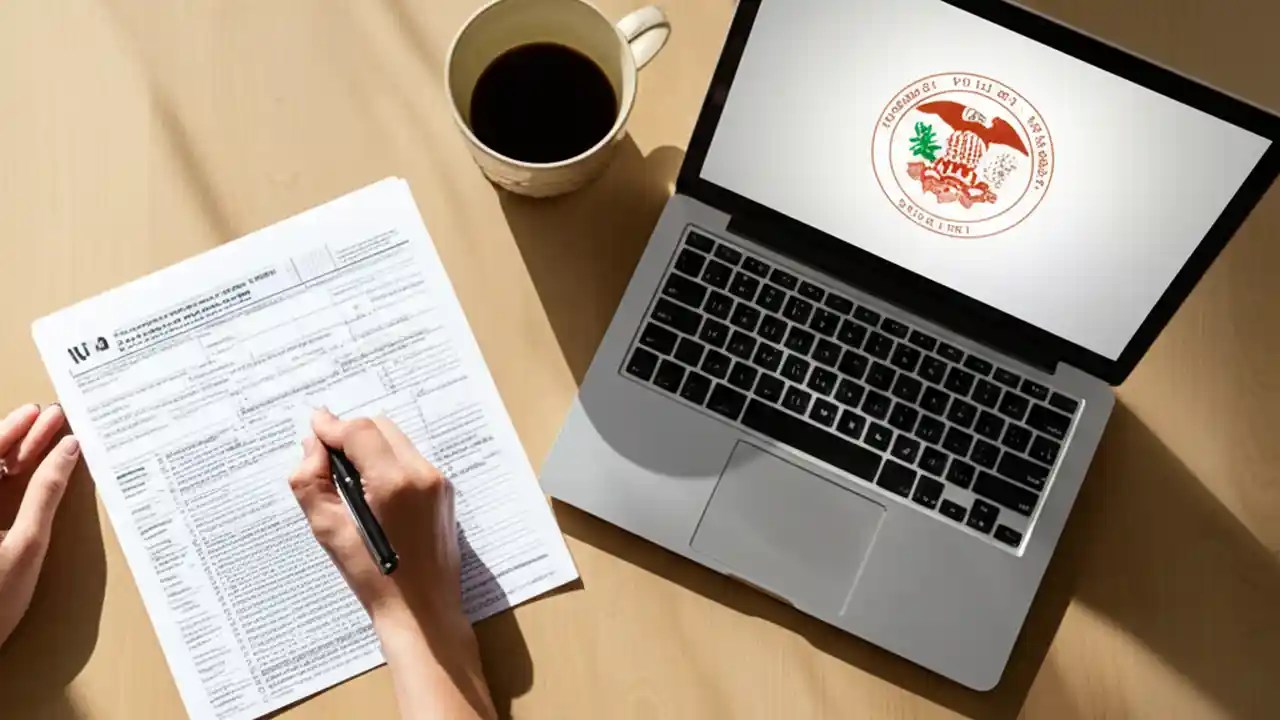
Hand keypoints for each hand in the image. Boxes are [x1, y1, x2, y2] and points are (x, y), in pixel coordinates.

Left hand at [0, 404, 79, 647]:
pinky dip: (12, 482)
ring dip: (18, 458)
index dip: (17, 428)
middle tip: (55, 420)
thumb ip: (46, 493)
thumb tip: (67, 452)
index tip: (46, 413)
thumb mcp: (26, 545)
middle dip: (22, 437)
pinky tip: (35, 475)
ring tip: (51, 442)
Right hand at [288, 409, 494, 719]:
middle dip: (350, 435)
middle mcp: (423, 474)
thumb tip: (312, 447)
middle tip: (326, 460)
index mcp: (395, 483)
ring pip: (397, 441)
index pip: (359, 431)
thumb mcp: (330, 532)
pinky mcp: (444, 492)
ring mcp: (438, 482)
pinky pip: (411, 460)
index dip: (332, 426)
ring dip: (370, 447)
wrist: (423, 611)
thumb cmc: (376, 579)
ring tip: (348, 479)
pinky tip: (372, 492)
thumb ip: (312, 483)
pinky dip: (387, 462)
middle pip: (380, 427)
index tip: (313, 427)